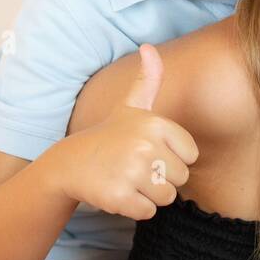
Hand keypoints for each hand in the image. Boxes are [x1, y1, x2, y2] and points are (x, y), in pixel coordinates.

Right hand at [51, 44, 198, 219]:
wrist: (69, 164)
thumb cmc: (108, 135)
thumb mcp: (130, 106)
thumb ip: (148, 79)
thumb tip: (148, 46)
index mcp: (154, 123)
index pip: (191, 155)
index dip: (172, 157)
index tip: (148, 150)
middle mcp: (144, 145)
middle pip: (180, 178)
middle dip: (160, 178)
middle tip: (134, 167)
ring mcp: (131, 172)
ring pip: (166, 197)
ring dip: (149, 194)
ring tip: (126, 178)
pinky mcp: (119, 197)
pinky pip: (148, 212)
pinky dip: (134, 208)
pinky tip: (117, 192)